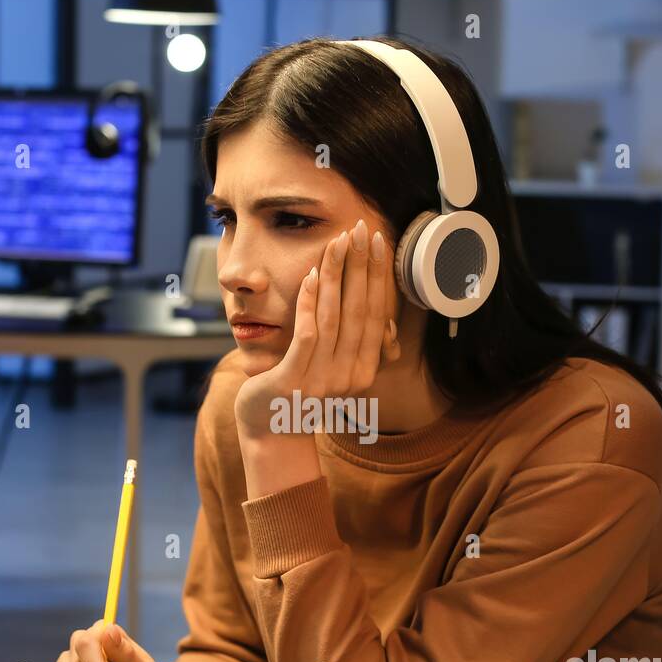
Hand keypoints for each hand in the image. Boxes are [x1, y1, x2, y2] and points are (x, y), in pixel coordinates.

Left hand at [233, 217, 399, 441]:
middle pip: (360, 311)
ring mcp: (322, 380)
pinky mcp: (294, 381)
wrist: (271, 431)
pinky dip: (310, 304)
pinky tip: (311, 276)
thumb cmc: (301, 391)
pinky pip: (307, 335)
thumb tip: (390, 324)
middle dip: (361, 267)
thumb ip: (358, 346)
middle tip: (361, 230)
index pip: (377, 315)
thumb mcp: (336, 369)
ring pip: (334, 318)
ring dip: (336, 276)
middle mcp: (349, 376)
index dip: (378, 277)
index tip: (377, 242)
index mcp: (364, 370)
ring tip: (336, 244)